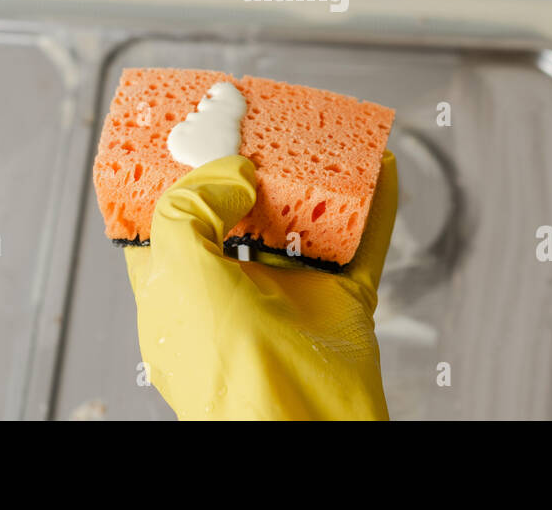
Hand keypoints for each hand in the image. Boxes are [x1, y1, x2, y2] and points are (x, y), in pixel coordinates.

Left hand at [124, 152, 396, 419]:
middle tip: (260, 121)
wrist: (300, 429)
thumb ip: (189, 207)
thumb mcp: (176, 273)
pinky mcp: (342, 304)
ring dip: (319, 179)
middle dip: (253, 165)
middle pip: (242, 212)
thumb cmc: (224, 372)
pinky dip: (378, 205)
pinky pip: (364, 243)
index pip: (167, 222)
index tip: (187, 130)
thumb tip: (235, 175)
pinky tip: (384, 169)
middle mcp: (232, 290)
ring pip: (307, 221)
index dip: (174, 176)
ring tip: (321, 136)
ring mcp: (291, 296)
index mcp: (179, 290)